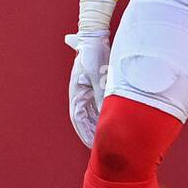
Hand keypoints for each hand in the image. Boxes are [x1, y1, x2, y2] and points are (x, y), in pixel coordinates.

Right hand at [65, 31, 109, 146]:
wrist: (94, 38)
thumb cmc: (92, 55)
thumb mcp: (97, 75)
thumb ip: (100, 94)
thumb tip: (104, 112)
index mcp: (76, 93)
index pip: (78, 118)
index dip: (84, 133)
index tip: (92, 145)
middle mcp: (80, 94)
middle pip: (85, 119)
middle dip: (92, 134)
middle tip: (102, 148)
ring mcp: (88, 91)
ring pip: (92, 114)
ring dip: (98, 127)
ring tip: (108, 140)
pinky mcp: (96, 87)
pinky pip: (99, 106)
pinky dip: (103, 115)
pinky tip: (111, 124)